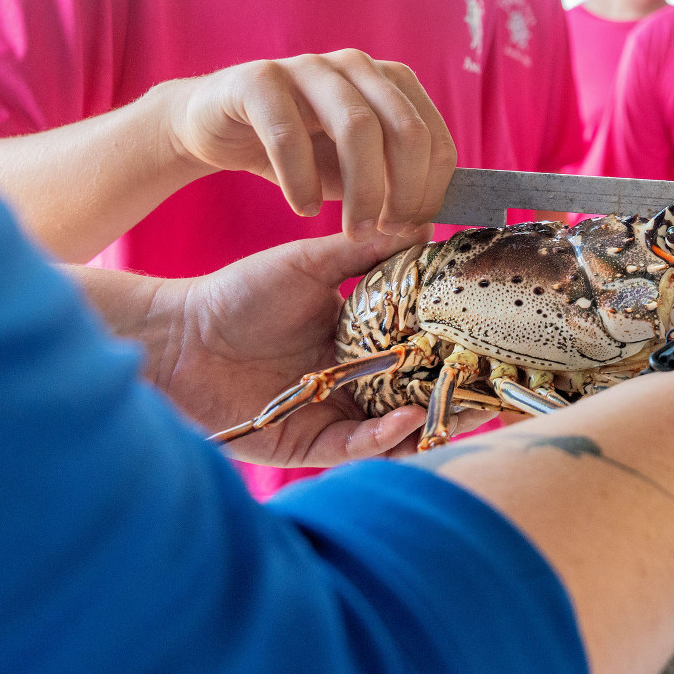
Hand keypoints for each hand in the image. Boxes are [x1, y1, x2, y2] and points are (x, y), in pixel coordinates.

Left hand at [144, 229, 485, 465]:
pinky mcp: (309, 445)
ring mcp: (335, 415)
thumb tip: (421, 225)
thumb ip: (364, 249)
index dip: (456, 350)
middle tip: (496, 390)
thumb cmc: (238, 294)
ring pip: (397, 430)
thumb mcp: (308, 262)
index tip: (493, 342)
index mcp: (361, 337)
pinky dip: (385, 438)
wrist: (178, 337)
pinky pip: (357, 447)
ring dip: (432, 423)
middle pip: (420, 394)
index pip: (422, 348)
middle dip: (459, 397)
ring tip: (464, 411)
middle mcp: (356, 380)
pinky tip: (406, 419)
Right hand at [161, 51, 456, 238]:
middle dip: (403, 191)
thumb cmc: (300, 152)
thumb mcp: (354, 171)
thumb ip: (393, 186)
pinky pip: (289, 132)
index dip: (431, 189)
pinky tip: (303, 209)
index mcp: (392, 83)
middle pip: (405, 129)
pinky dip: (301, 178)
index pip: (434, 137)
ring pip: (357, 126)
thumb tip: (430, 226)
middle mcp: (358, 66)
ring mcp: (309, 66)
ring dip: (361, 190)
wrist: (219, 127)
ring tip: (352, 231)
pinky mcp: (259, 79)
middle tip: (385, 234)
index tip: (411, 231)